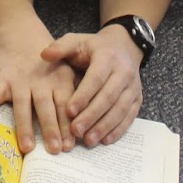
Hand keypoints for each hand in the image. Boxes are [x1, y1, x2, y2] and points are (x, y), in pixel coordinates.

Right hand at [0, 21, 77, 154]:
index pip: (65, 105)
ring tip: (27, 147)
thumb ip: (74, 96)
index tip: (70, 145)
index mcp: (59, 81)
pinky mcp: (1, 80)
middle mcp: (40, 82)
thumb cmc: (49, 65)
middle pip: (45, 107)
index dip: (68, 125)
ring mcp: (19, 81)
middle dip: (51, 128)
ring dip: (25, 126)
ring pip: (22, 104)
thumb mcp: (66, 73)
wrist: (22, 36)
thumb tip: (88, 126)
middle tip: (55, 150)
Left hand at [41, 27, 143, 146]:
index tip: (69, 111)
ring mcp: (133, 87)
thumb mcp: (77, 41)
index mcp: (107, 57)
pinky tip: (105, 140)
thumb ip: (61, 47)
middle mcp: (124, 72)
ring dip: (104, 126)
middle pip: (108, 97)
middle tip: (76, 131)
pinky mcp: (138, 99)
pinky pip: (129, 117)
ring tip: (88, 140)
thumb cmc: (94, 48)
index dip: (83, 96)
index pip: (96, 79)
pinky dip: (118, 130)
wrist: (124, 46)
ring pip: (120, 109)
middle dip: (91, 116)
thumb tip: (44, 54)